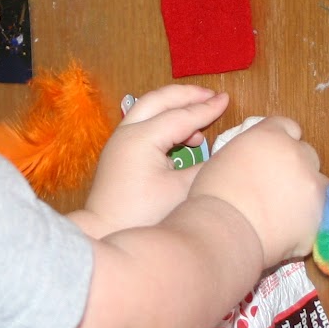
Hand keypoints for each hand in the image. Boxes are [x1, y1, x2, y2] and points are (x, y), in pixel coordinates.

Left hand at [77, 86, 229, 236]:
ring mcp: (119, 141)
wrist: (102, 232)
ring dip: (174, 107)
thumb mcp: (181, 190)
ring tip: (201, 117)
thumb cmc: (142, 215)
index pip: (181, 116)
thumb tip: (223, 152)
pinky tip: (183, 137)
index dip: (207, 108)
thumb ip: (205, 166)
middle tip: (211, 95)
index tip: (226, 99)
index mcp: (142, 138)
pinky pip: (143, 123)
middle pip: (159, 99)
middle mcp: (127, 133)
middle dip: (187, 95)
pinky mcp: (118, 152)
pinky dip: (164, 120)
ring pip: (148, 108)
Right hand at [191, 116, 326, 267]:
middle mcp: (297, 153)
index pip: (287, 127)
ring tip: (282, 213)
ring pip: (318, 184)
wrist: (224, 231)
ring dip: (305, 193)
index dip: (280, 142)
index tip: (271, 157)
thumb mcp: (221, 161)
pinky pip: (320, 213)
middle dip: (294, 167)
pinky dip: (308, 220)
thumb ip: (242, 156)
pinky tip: (287, 231)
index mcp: (270, 136)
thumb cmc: (211, 196)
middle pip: (306, 153)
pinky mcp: (321, 214)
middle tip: (274, 187)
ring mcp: (313, 184)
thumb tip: (240, 166)